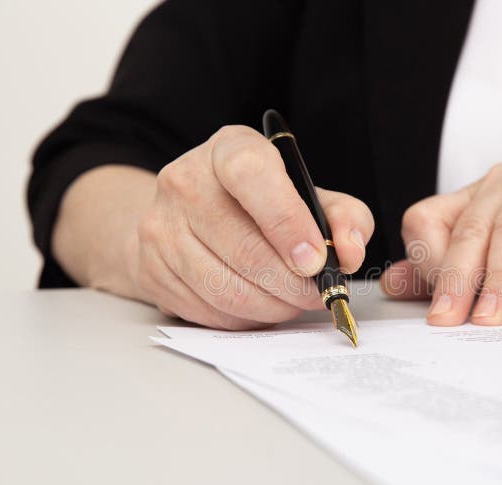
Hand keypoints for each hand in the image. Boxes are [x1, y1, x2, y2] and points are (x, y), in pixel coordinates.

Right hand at [132, 125, 373, 329]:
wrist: (189, 215)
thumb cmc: (260, 204)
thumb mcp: (308, 194)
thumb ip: (343, 216)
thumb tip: (351, 252)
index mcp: (227, 149)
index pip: (251, 176)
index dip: (287, 222)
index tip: (315, 259)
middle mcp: (185, 181)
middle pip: (243, 246)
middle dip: (292, 283)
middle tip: (318, 294)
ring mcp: (160, 226)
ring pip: (225, 286)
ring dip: (272, 306)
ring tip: (293, 302)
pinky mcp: (150, 269)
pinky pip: (207, 310)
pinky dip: (244, 318)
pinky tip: (261, 305)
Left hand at [380, 152, 501, 325]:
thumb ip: (449, 271)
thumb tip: (391, 284)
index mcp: (476, 193)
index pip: (426, 219)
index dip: (425, 262)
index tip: (436, 308)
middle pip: (467, 228)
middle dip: (455, 278)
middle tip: (448, 322)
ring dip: (498, 280)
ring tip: (491, 321)